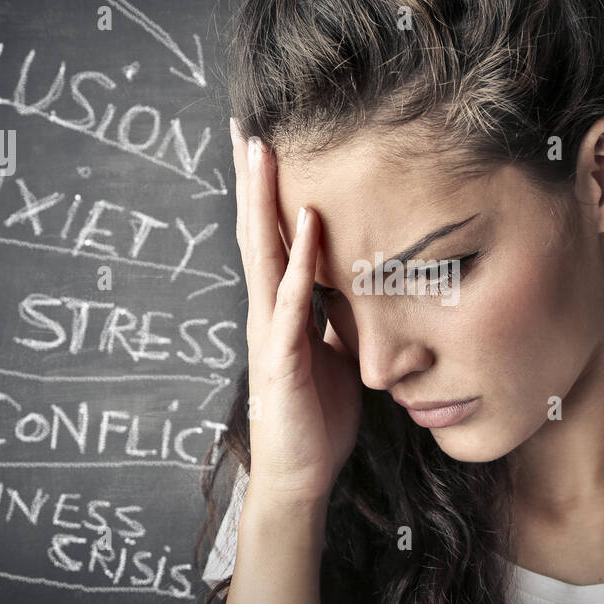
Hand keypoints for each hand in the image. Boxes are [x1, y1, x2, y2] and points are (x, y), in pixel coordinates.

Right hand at [229, 117, 362, 504]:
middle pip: (258, 234)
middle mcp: (268, 314)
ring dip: (264, 205)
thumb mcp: (334, 355)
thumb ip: (335, 318)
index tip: (266, 146)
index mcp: (281, 310)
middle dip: (253, 181)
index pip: (274, 240)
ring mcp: (270, 335)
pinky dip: (300, 268)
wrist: (299, 476)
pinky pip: (291, 307)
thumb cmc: (316, 416)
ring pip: (264, 257)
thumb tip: (355, 287)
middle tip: (248, 127)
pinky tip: (310, 231)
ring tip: (262, 155)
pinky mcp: (282, 361)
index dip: (269, 194)